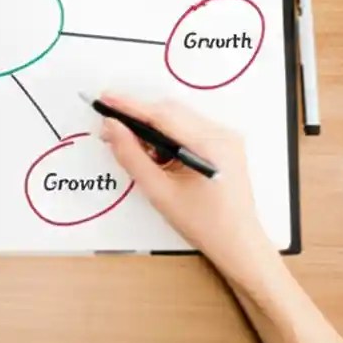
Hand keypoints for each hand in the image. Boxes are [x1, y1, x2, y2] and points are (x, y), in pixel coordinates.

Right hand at [99, 93, 278, 281]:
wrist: (238, 243)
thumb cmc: (204, 224)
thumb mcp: (159, 192)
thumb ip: (132, 156)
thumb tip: (112, 128)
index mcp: (209, 146)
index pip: (161, 115)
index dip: (129, 106)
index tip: (105, 99)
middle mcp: (222, 134)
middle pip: (170, 112)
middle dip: (138, 117)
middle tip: (110, 128)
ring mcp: (226, 137)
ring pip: (178, 118)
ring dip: (152, 127)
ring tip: (131, 145)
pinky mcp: (224, 143)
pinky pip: (189, 128)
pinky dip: (167, 135)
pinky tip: (155, 152)